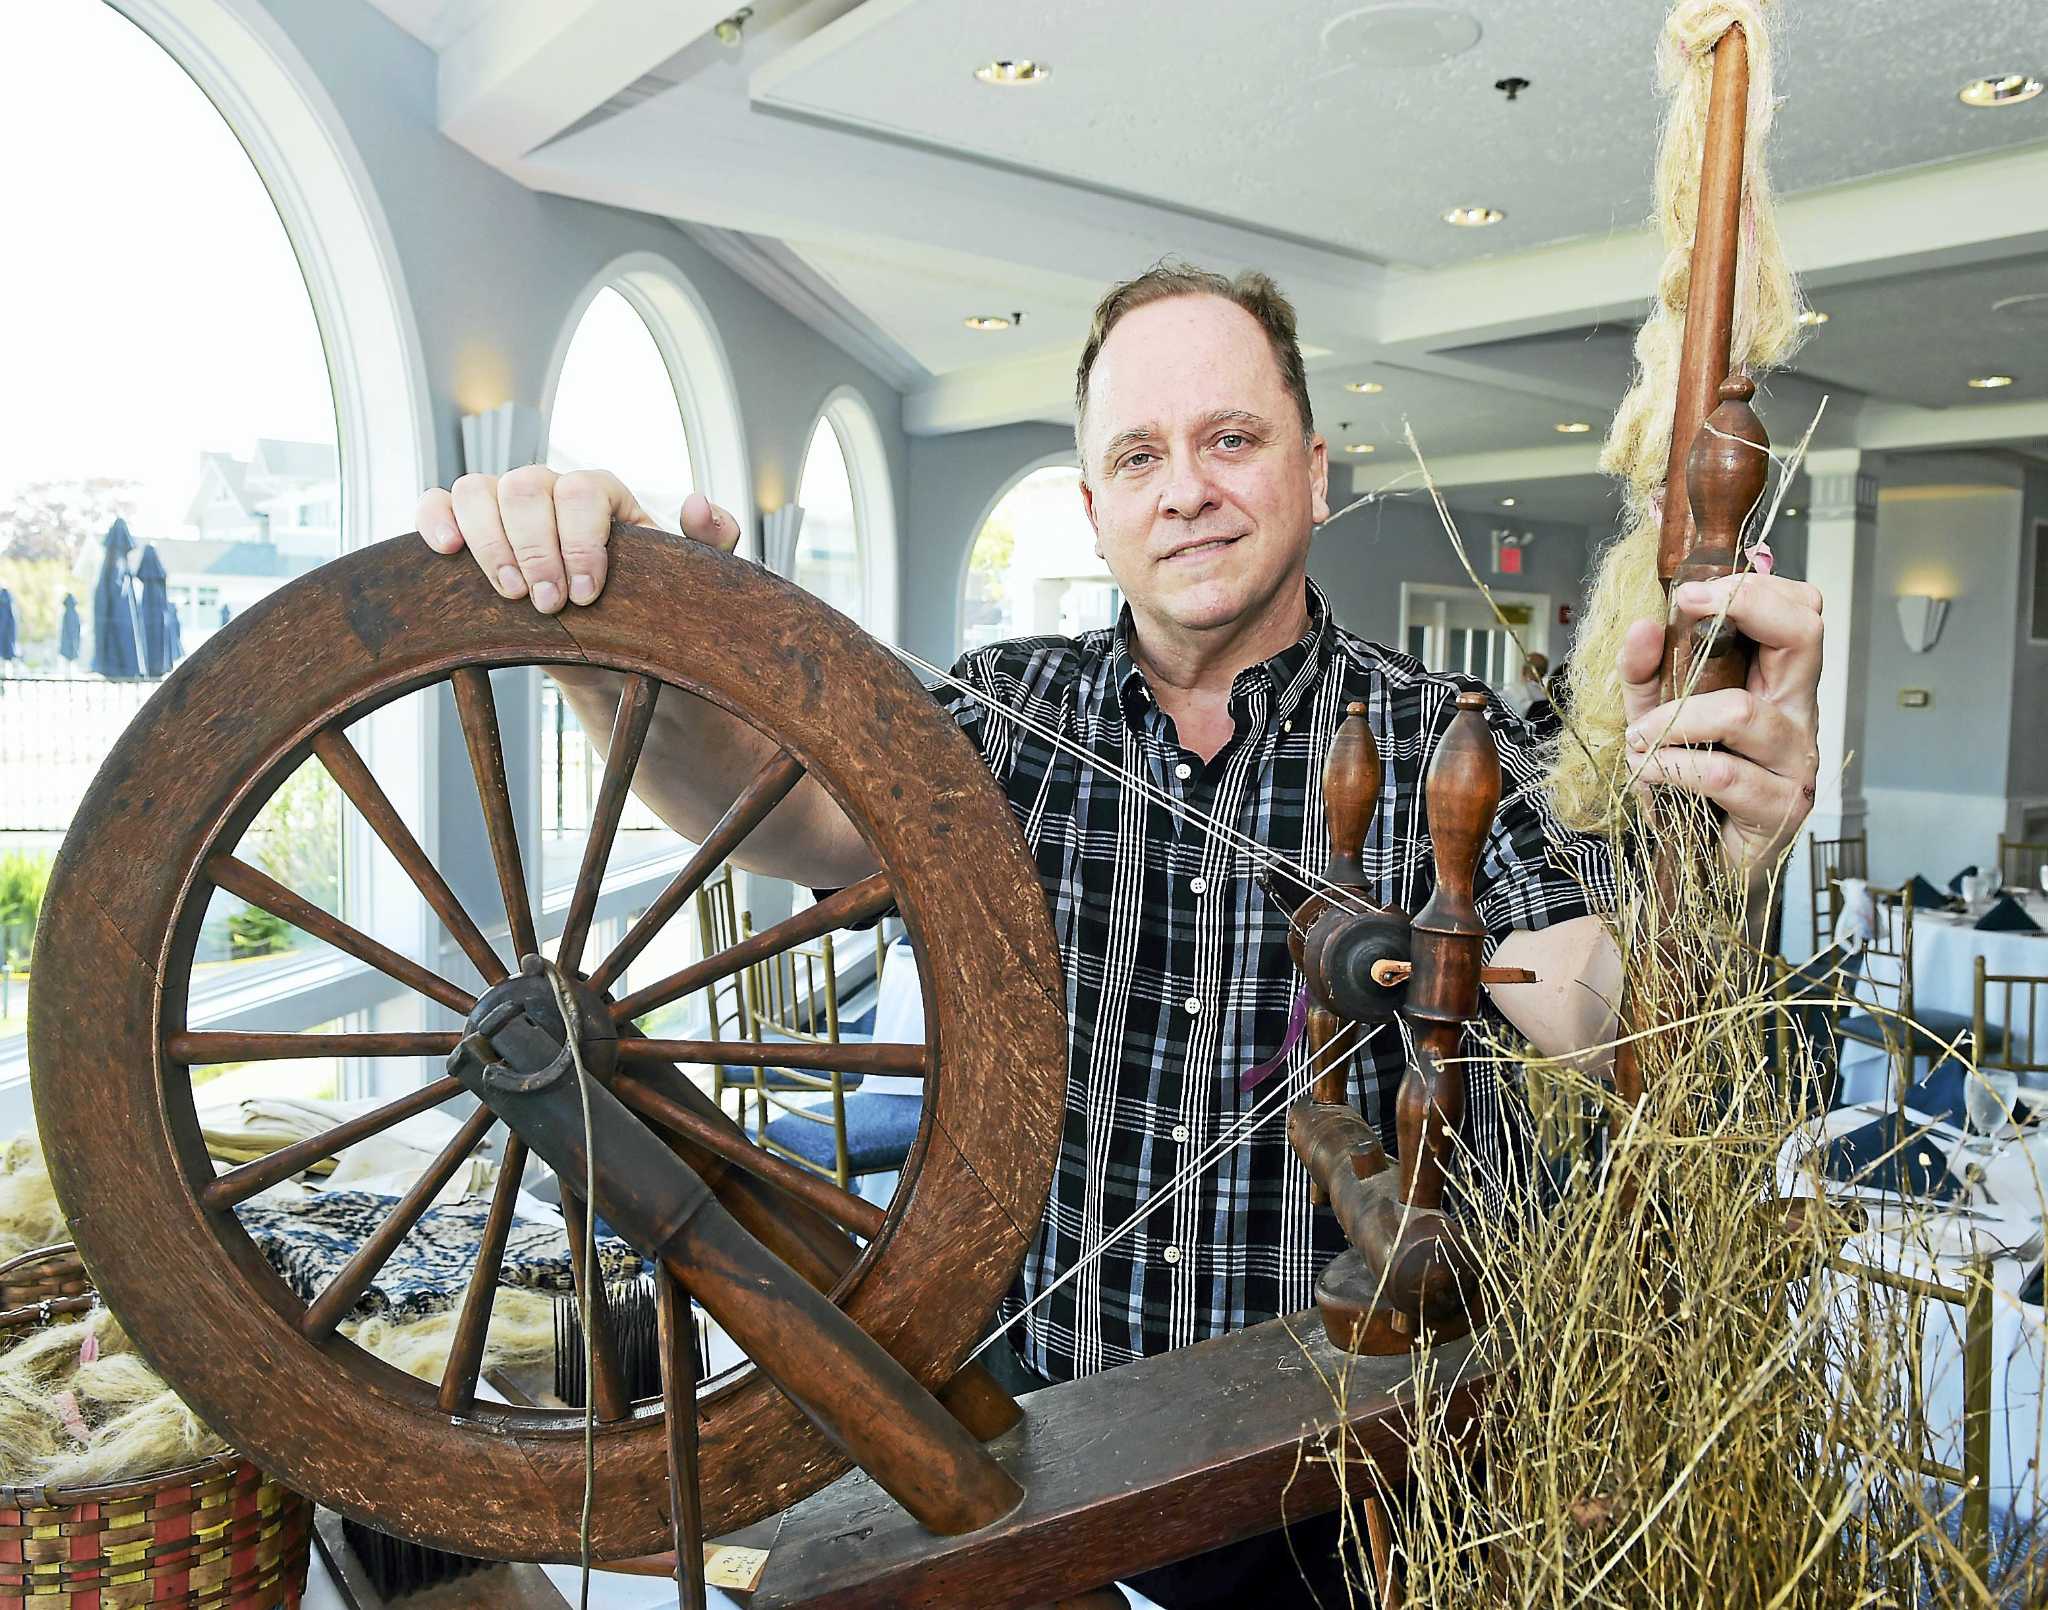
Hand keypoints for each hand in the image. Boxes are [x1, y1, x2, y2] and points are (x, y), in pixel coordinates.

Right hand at [414, 467, 741, 611]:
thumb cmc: (653, 613)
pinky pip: (438, 504)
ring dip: (490, 544)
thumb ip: (712, 541)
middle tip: (550, 605)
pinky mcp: (470, 535)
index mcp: (603, 496)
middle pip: (526, 487)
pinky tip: (446, 551)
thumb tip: (696, 503)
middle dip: (535, 548)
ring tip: (512, 597)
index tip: (588, 594)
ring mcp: (506, 510)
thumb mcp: (692, 582)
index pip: (583, 491)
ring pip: (477, 490)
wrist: (615, 658)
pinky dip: (434, 518)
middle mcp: (550, 492)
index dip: (581, 540)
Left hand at [1619, 572, 1822, 878]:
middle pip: (1804, 634)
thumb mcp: (1652, 718)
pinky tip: (1649, 775)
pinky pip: (1723, 774)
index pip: (1800, 612)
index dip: (1754, 588)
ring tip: (1637, 741)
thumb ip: (1645, 673)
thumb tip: (1645, 625)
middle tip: (1682, 618)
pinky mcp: (1782, 809)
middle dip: (1742, 609)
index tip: (1690, 593)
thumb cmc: (1684, 787)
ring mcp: (1796, 761)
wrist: (1696, 867)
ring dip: (1672, 722)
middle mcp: (1797, 714)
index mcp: (1776, 684)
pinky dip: (1670, 768)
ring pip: (1742, 712)